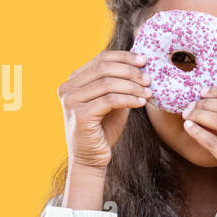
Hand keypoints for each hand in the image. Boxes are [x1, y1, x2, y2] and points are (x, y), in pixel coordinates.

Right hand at [57, 49, 151, 168]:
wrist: (91, 159)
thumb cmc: (103, 130)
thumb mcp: (112, 102)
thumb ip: (119, 84)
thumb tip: (140, 65)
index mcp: (73, 81)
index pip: (100, 59)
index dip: (124, 57)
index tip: (144, 60)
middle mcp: (67, 88)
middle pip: (104, 68)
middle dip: (130, 71)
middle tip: (149, 78)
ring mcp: (71, 101)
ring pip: (108, 84)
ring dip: (132, 86)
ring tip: (148, 92)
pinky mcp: (81, 115)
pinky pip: (110, 100)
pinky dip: (129, 99)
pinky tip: (141, 103)